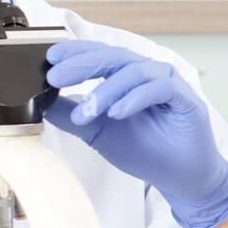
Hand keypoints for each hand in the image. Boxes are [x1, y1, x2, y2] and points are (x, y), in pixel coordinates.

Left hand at [43, 39, 227, 227]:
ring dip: (105, 91)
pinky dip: (135, 98)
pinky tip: (117, 112)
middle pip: (111, 57)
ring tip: (87, 111)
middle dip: (81, 65)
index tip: (50, 58)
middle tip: (57, 77)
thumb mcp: (96, 132)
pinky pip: (159, 88)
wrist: (176, 176)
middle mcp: (145, 72)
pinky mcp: (185, 97)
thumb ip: (71, 116)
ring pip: (132, 72)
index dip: (74, 52)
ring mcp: (166, 82)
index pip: (97, 55)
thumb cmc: (141, 149)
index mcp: (123, 75)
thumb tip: (42, 103)